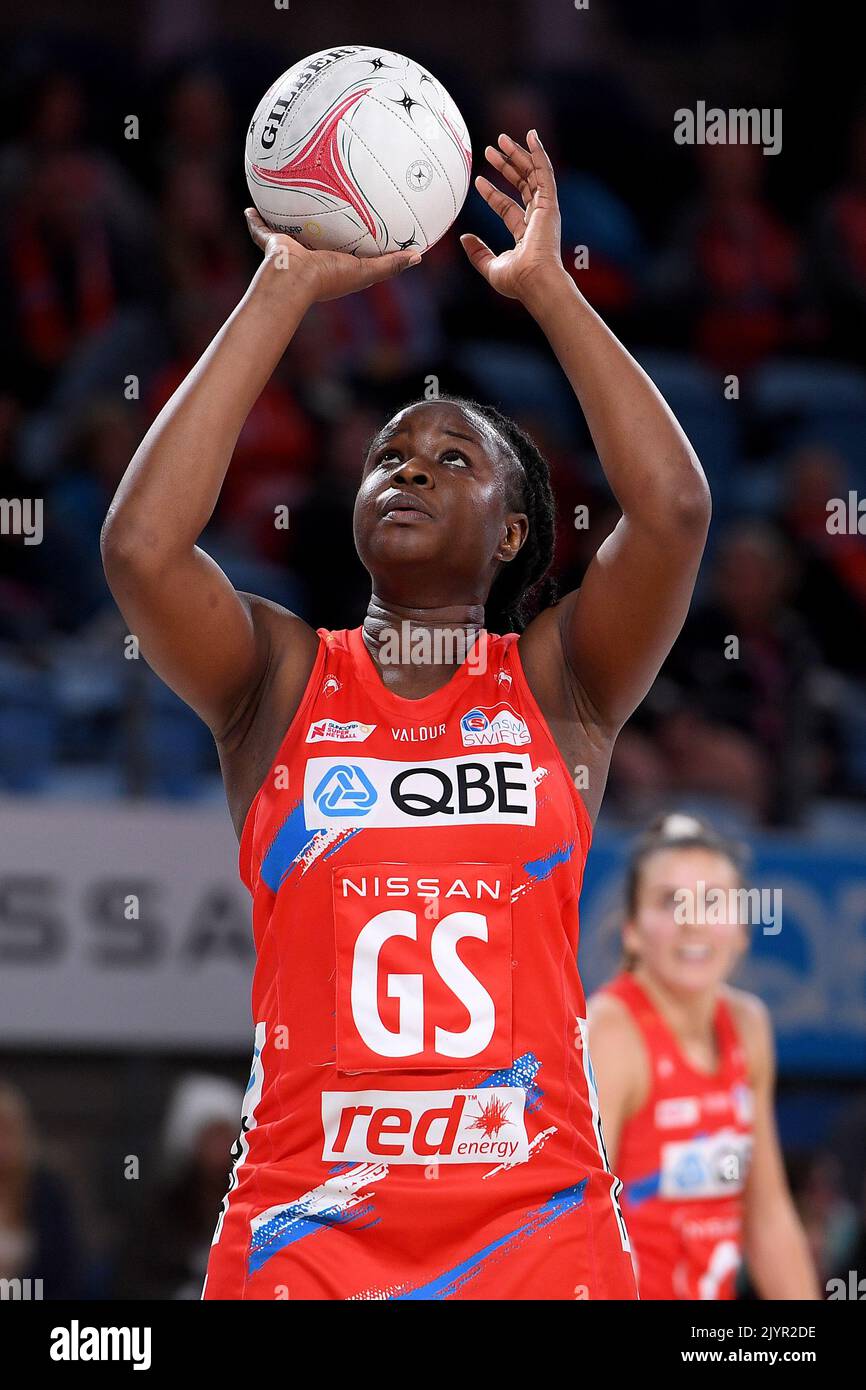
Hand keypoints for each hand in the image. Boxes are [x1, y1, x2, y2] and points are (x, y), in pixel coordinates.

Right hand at [244, 208, 420, 302]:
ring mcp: (290, 249)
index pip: (348, 247)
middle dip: (322, 219)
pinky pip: (261, 226)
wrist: (293, 279)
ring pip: (290, 226)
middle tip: (329, 197)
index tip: (365, 217)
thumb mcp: (365, 271)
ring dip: (289, 214)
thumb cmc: (328, 277)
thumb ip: (390, 264)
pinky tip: (250, 204)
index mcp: (332, 263)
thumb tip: (419, 255)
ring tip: (291, 191)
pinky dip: (255, 218)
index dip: (356, 234)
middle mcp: (311, 255)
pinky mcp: (272, 242)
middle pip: (319, 233)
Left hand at [460, 130, 561, 300]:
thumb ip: (477, 252)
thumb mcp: (490, 266)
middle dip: (506, 166)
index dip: (492, 193)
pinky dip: (539, 153)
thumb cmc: (518, 281)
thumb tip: (464, 238)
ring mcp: (544, 210)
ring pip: (531, 175)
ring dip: (518, 155)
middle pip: (521, 185)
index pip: (506, 207)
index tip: (478, 181)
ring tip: (501, 140)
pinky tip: (531, 136)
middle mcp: (536, 219)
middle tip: (491, 149)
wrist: (535, 280)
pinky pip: (544, 172)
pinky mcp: (549, 203)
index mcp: (525, 234)